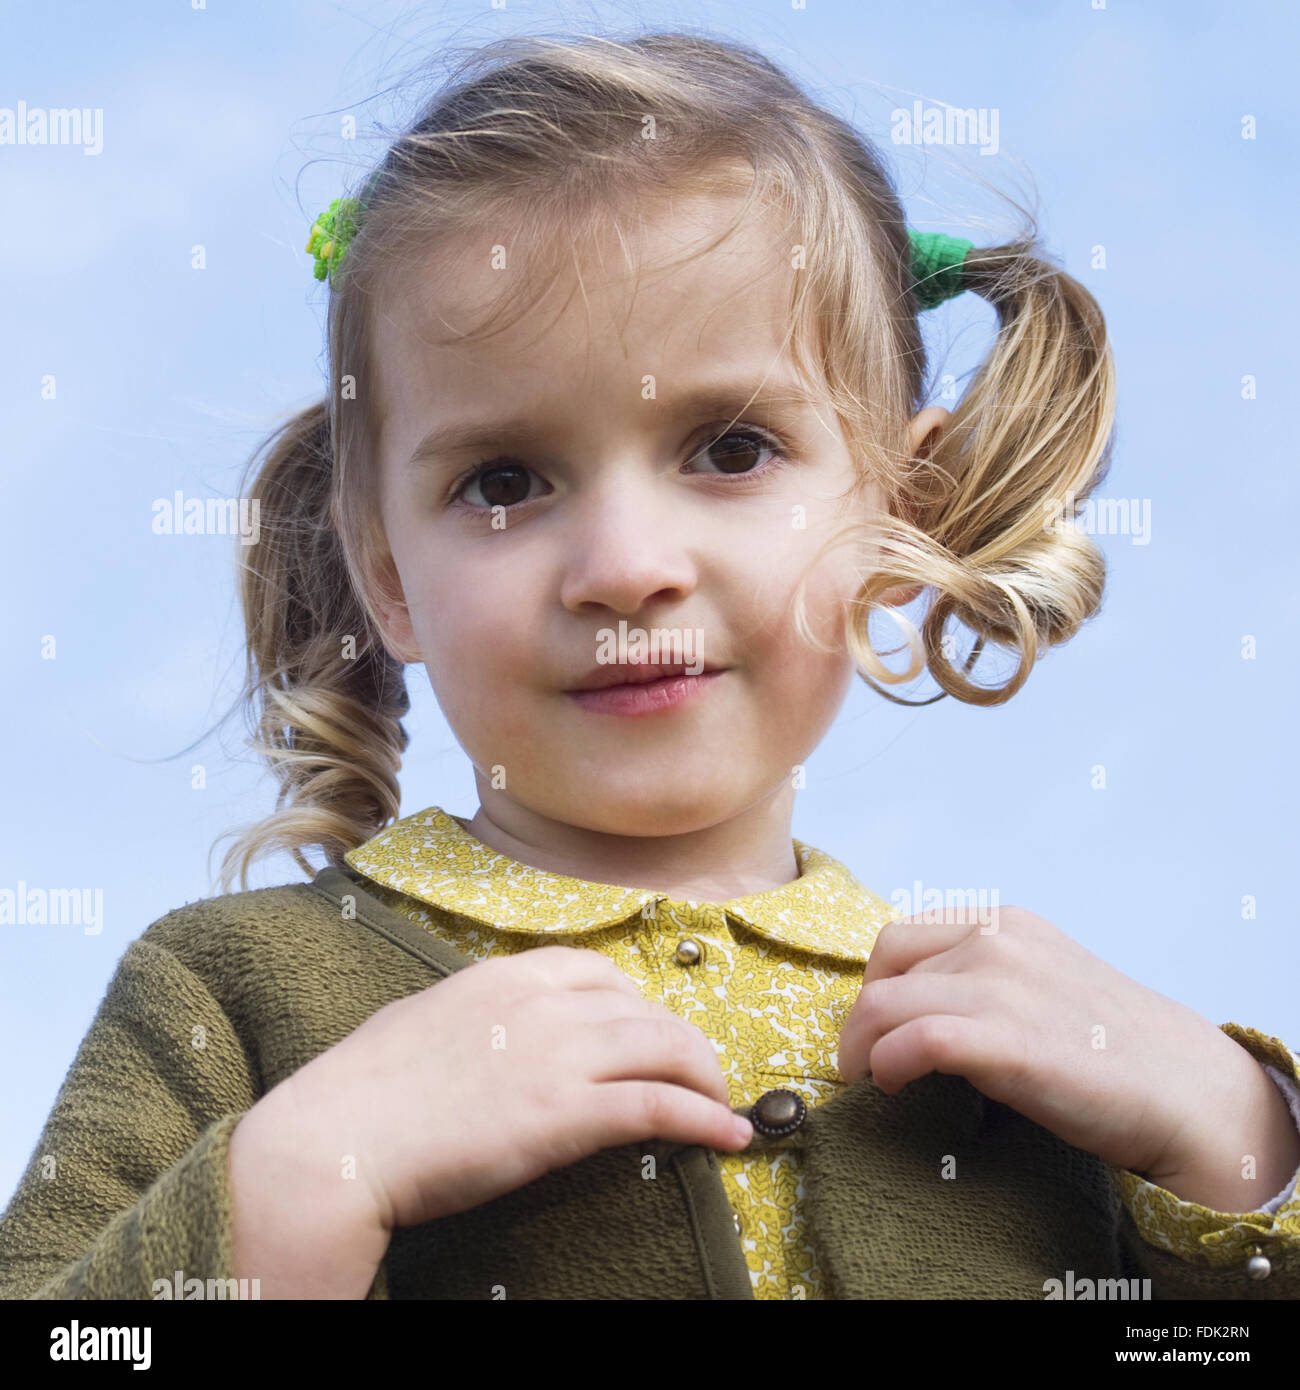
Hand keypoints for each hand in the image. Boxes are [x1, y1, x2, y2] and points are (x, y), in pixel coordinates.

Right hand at [283, 945, 751, 1232]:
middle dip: (682, 1043)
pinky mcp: (566, 1114)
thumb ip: (474, 1016)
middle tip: (698, 1075)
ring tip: (722, 1104)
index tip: (650, 1034)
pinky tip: (729, 1137)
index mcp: (505, 976)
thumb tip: (490, 1031)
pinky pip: (660, 1107)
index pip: (599, 974)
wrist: (336, 1139)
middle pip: (645, 1010)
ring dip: (706, 1079)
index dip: (637, 1006)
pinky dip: (706, 1120)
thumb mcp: (424, 1021)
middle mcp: (542, 1003)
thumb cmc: (363, 1090)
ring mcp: (558, 1054)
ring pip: (666, 1049)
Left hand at [838, 906, 1298, 1201]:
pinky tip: (895, 1086)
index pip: (899, 937)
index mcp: (1002, 922)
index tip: (875, 1027)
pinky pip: (914, 1041)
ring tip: (871, 1080)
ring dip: (862, 1048)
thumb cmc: (1106, 1043)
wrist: (1183, 1088)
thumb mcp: (1039, 977)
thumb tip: (910, 1000)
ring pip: (884, 1005)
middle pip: (883, 967)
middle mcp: (996, 941)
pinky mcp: (1008, 1041)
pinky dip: (887, 1066)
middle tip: (862, 1059)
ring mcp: (1002, 987)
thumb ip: (982, 972)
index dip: (875, 984)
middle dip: (860, 1016)